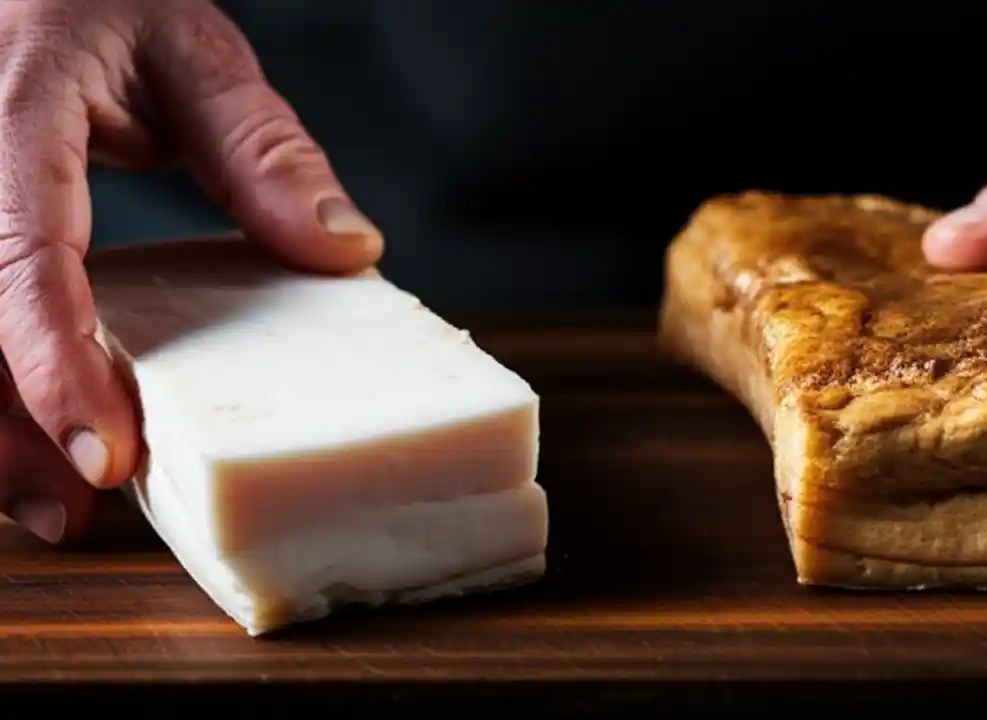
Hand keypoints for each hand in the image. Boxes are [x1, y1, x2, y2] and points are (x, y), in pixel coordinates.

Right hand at [0, 0, 381, 544]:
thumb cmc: (98, 4)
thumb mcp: (192, 52)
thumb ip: (262, 148)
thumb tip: (346, 248)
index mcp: (10, 114)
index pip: (19, 253)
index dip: (53, 362)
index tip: (103, 454)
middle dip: (2, 429)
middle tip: (72, 508)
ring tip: (50, 505)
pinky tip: (26, 438)